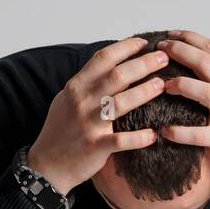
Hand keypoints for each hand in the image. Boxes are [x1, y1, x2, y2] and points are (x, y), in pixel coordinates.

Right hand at [26, 37, 169, 194]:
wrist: (46, 165)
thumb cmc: (59, 131)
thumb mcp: (66, 99)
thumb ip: (86, 83)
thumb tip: (108, 65)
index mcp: (76, 86)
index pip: (103, 58)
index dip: (126, 47)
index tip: (144, 43)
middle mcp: (82, 101)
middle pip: (117, 76)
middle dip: (143, 64)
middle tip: (163, 59)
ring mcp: (89, 124)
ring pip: (122, 103)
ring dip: (145, 92)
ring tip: (162, 85)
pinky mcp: (95, 146)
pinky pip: (122, 140)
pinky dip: (139, 138)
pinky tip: (153, 134)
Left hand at [155, 30, 209, 189]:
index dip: (190, 38)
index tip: (171, 35)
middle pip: (205, 62)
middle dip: (179, 51)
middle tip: (160, 50)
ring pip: (202, 90)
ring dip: (179, 84)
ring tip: (162, 86)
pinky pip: (196, 134)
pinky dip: (178, 132)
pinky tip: (165, 131)